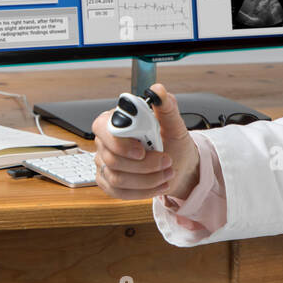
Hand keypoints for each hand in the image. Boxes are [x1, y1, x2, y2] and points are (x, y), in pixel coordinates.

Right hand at [91, 83, 200, 200]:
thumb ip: (166, 107)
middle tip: (166, 161)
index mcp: (116, 121)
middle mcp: (106, 142)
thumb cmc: (174, 143)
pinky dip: (144, 191)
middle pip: (111, 158)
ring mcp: (105, 164)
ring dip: (148, 179)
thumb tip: (158, 90)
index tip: (142, 150)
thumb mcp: (175, 125)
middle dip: (144, 164)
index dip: (120, 142)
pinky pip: (119, 193)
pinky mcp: (109, 183)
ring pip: (117, 178)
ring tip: (168, 172)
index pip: (102, 128)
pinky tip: (160, 184)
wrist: (180, 166)